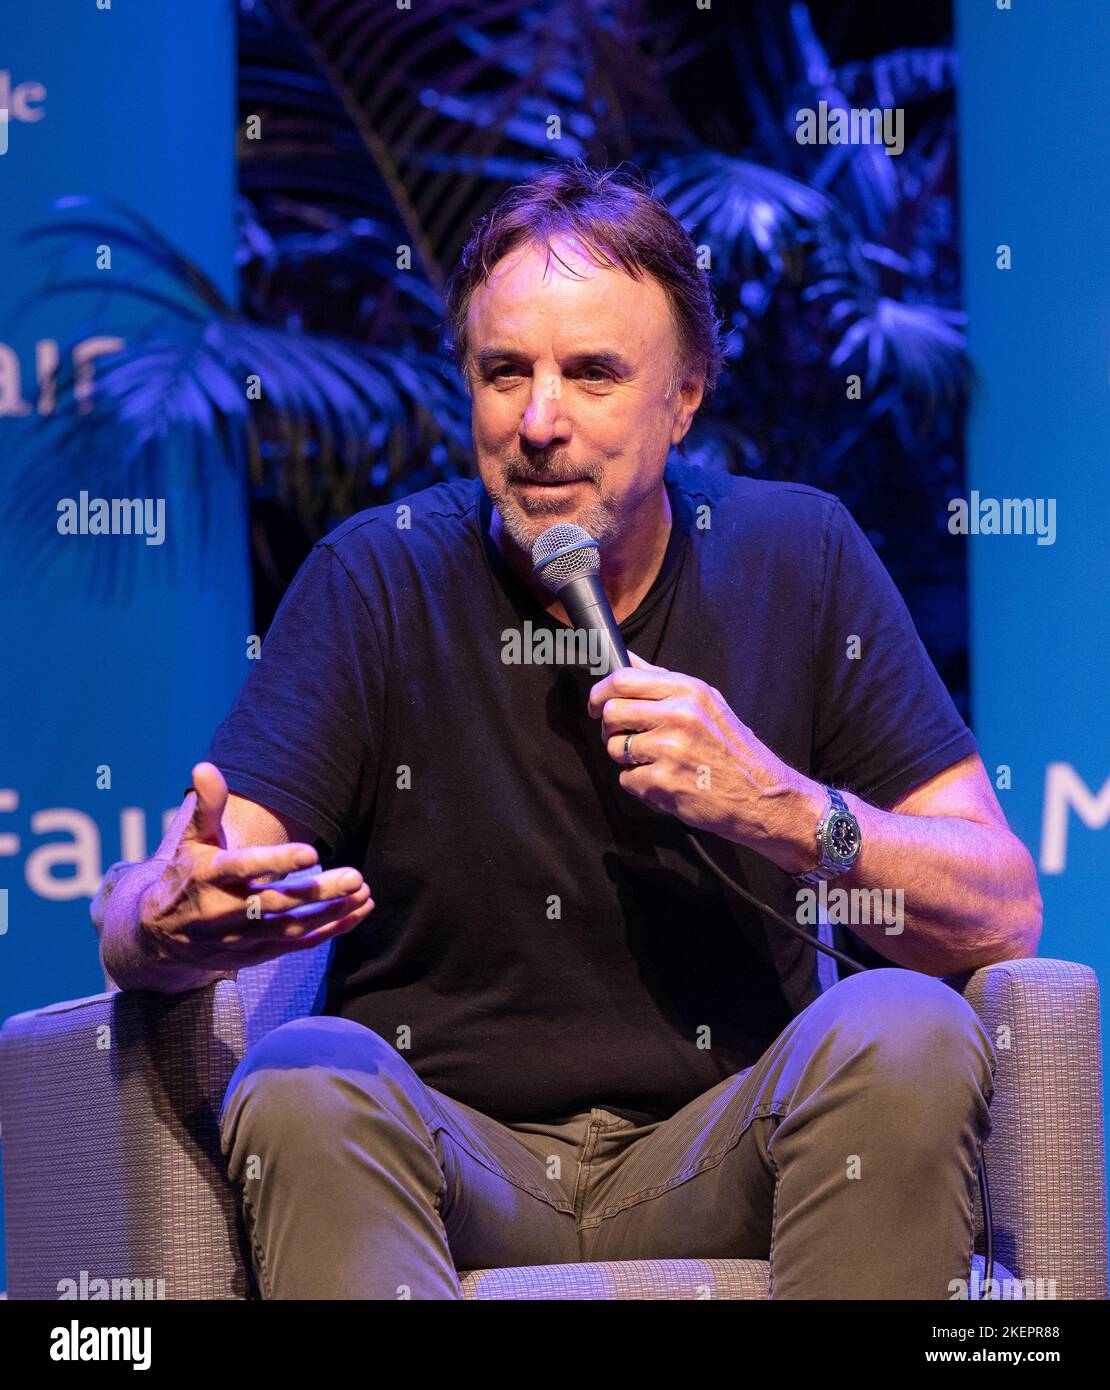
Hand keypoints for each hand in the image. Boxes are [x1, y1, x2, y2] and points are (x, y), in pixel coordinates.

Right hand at [138, 762, 373, 972]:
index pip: (243, 868)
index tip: (310, 852)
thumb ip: (206, 806)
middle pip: (276, 903)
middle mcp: (223, 911)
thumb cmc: (186, 875)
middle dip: (317, 891)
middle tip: (354, 877)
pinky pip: (298, 946)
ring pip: (292, 928)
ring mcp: (241, 937)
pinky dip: (330, 930)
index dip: (276, 862)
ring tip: (364, 892)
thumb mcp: (191, 840)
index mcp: (207, 876)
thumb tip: (206, 767)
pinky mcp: (256, 954)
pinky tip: (358, 912)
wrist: (162, 937)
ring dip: (331, 912)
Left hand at [587, 652, 818, 871]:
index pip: (623, 678)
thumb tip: (628, 659)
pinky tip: (666, 783)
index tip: (597, 704)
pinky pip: (627, 779)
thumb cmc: (733, 750)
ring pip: (615, 748)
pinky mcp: (663, 782)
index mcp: (689, 690)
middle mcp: (679, 715)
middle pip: (611, 712)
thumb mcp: (708, 703)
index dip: (600, 692)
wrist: (762, 796)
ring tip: (656, 763)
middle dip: (611, 729)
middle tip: (625, 738)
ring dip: (627, 759)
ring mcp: (669, 749)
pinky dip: (640, 785)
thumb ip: (665, 682)